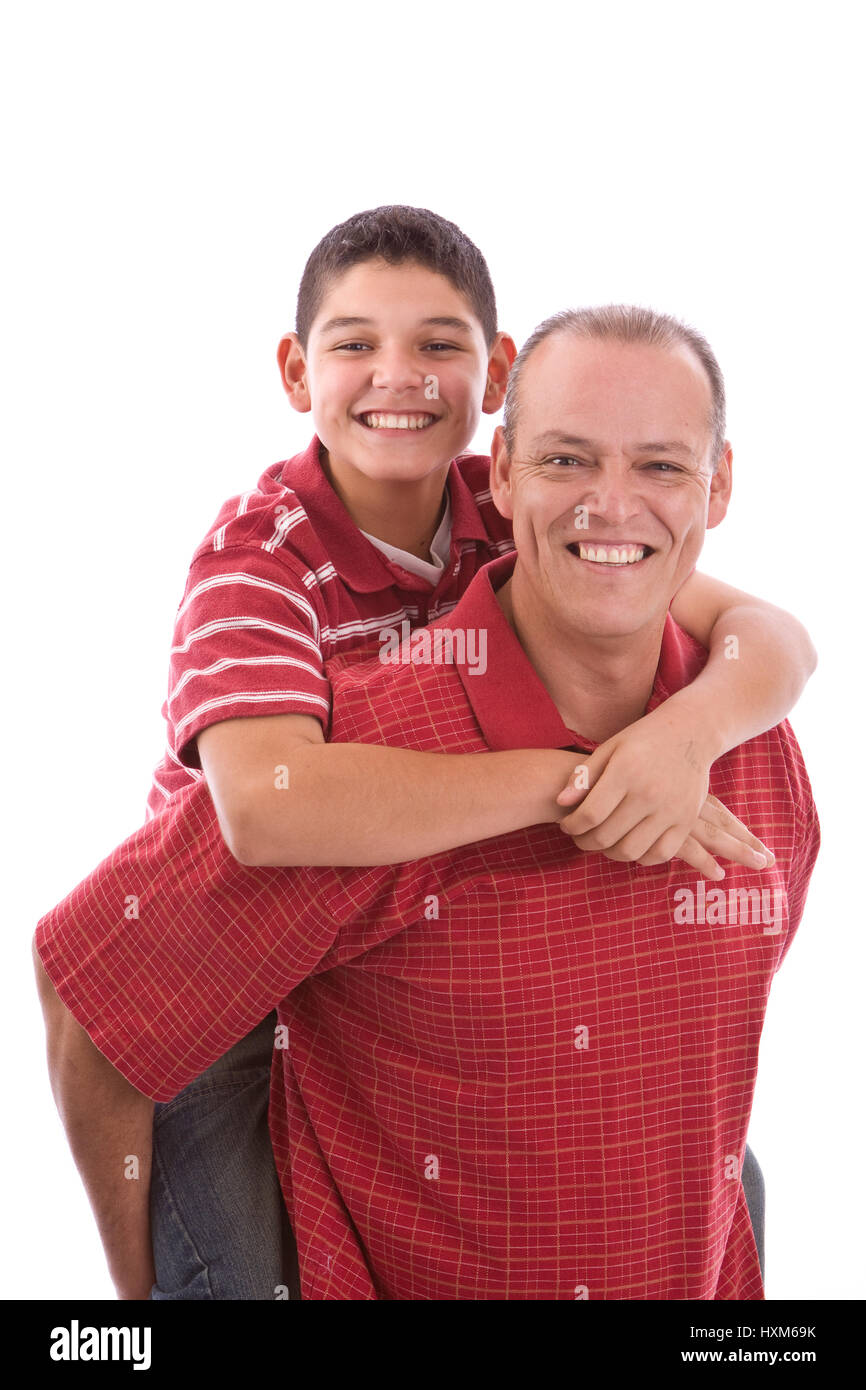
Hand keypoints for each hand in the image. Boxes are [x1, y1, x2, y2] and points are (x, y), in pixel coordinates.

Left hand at [556, 711, 773, 880]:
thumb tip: (560, 802)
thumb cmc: (644, 739)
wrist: (692, 732)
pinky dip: (641, 857)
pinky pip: (659, 854)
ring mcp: (670, 809)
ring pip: (631, 851)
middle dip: (584, 842)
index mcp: (625, 772)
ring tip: (603, 842)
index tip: (566, 825)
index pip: (590, 814)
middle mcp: (649, 793)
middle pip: (607, 836)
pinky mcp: (686, 820)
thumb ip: (584, 775)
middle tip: (580, 836)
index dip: (572, 826)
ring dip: (609, 853)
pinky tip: (630, 844)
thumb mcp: (610, 747)